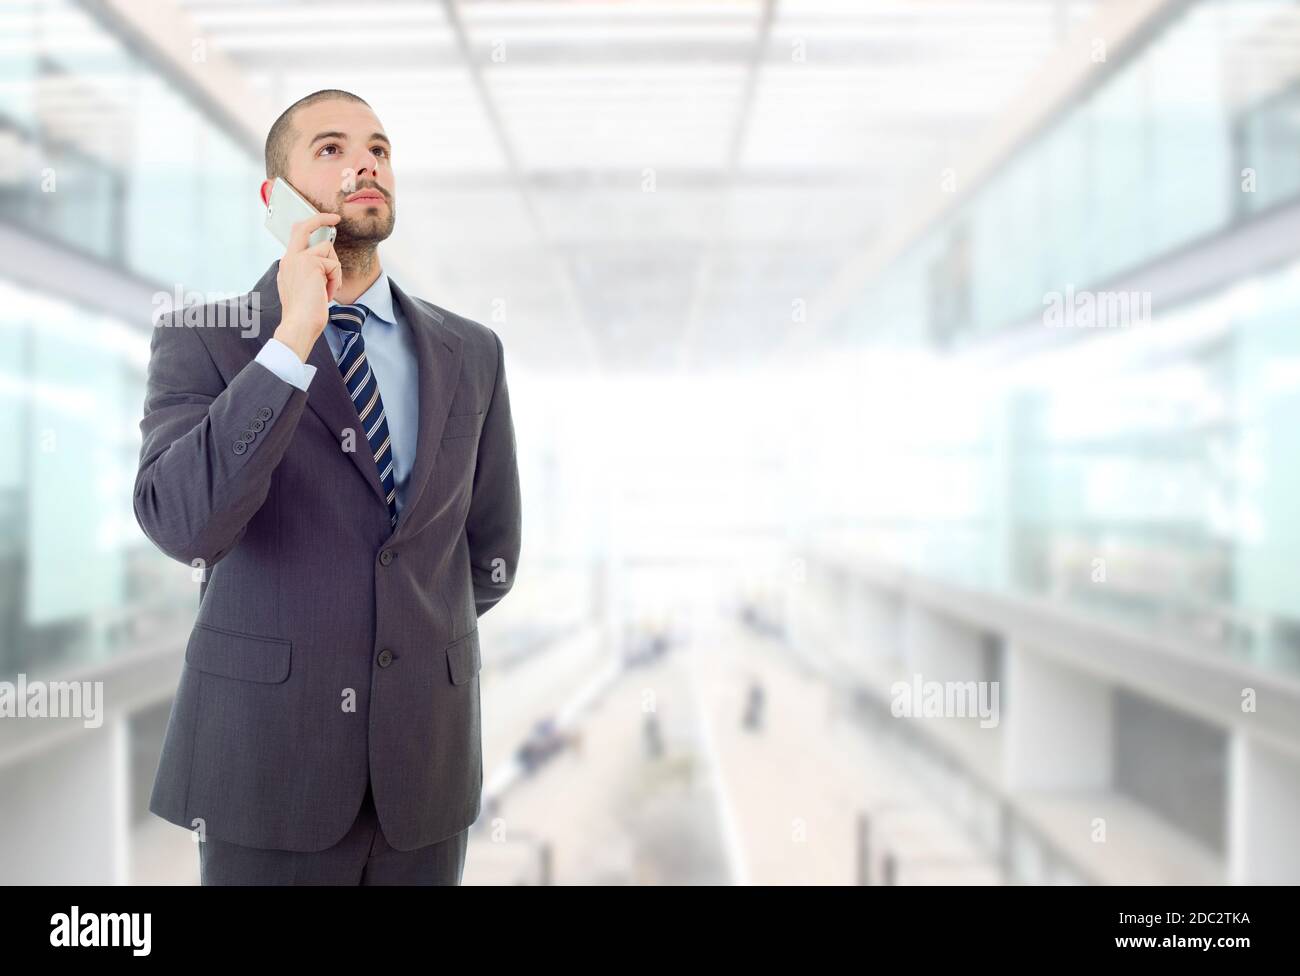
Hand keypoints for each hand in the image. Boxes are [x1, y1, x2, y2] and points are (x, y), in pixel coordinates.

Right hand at [274, 212, 341, 361]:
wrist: (299, 325)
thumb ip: (309, 274)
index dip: (311, 226)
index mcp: (287, 265)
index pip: (296, 237)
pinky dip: (335, 281)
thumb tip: (326, 266)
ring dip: (334, 272)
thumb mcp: (303, 289)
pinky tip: (326, 295)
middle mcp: (290, 258)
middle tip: (335, 218)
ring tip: (327, 290)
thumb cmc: (303, 314)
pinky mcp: (311, 263)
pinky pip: (334, 265)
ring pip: (328, 251)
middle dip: (321, 218)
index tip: (326, 221)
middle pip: (304, 227)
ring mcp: (299, 259)